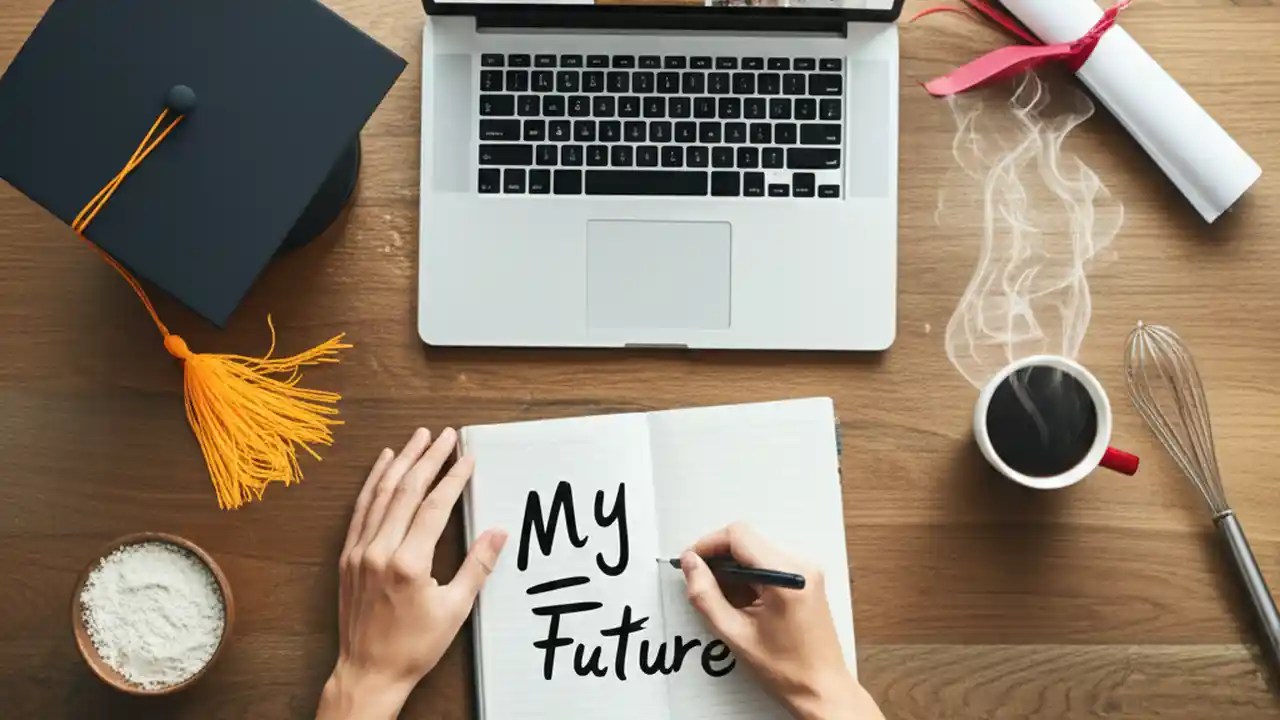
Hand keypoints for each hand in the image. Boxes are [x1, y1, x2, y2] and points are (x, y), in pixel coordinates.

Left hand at [317, 428, 507, 719]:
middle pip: (406, 491)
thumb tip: (498, 533)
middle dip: (428, 458)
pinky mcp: (348, 557)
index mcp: (408, 563)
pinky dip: (373, 484)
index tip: (467, 458)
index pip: (434, 506)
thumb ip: (477, 566)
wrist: (368, 672)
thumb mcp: (455, 610)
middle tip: (445, 435)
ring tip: (417, 438)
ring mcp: (359, 552)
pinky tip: (383, 465)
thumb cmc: (413, 646)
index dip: (453, 478)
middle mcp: (379, 551)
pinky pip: (361, 510)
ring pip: (381, 494)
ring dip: (400, 463)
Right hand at [680, 523, 883, 719]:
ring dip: (734, 568)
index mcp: (788, 576)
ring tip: (727, 601)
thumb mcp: (735, 634)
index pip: (739, 535)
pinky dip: (749, 575)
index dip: (708, 544)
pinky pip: (769, 562)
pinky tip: (745, 602)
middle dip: (720, 558)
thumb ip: (706, 595)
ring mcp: (807, 570)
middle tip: (703, 583)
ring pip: (756, 549)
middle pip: (748, 539)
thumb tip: (691, 565)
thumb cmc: (788, 669)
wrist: (821, 688)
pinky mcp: (806, 578)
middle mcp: (802, 566)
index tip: (692, 561)